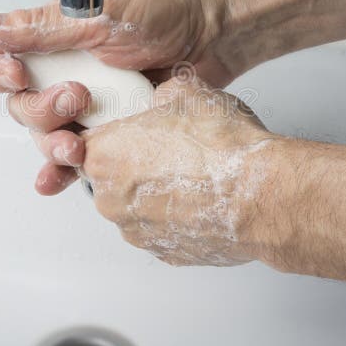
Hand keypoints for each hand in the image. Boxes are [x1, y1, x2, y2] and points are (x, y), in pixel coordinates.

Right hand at [0, 0, 248, 194]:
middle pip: (23, 106)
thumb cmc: (164, 8)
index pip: (5, 61)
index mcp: (55, 38)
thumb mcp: (99, 13)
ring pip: (47, 135)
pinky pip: (77, 154)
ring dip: (52, 145)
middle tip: (76, 98)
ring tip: (76, 146)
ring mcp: (90, 102)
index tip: (18, 75)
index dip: (1, 74)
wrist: (216, 33)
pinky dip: (61, 171)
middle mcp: (66, 70)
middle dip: (40, 111)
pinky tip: (54, 181)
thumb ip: (39, 26)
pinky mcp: (111, 127)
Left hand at [81, 75, 283, 266]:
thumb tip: (161, 98)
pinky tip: (201, 201)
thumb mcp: (188, 92)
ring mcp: (136, 231)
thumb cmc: (224, 148)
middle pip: (107, 177)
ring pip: (133, 206)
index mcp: (105, 155)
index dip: (110, 133)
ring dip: (153, 193)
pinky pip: (160, 230)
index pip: (82, 143)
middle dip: (132, 163)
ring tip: (191, 176)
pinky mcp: (164, 253)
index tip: (130, 132)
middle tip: (168, 150)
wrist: (262, 195)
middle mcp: (111, 199)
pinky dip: (175, 218)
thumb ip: (160, 94)